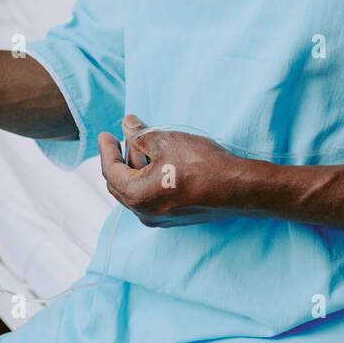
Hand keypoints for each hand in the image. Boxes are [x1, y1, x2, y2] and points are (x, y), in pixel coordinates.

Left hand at [97, 114, 241, 225]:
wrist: (237, 188)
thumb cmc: (201, 164)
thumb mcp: (165, 141)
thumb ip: (140, 134)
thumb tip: (127, 125)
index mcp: (137, 196)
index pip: (110, 170)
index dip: (106, 149)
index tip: (106, 134)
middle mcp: (144, 213)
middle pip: (120, 183)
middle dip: (120, 158)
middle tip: (124, 137)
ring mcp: (160, 218)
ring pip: (137, 190)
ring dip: (136, 167)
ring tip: (144, 144)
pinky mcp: (175, 216)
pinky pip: (151, 195)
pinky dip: (149, 177)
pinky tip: (159, 160)